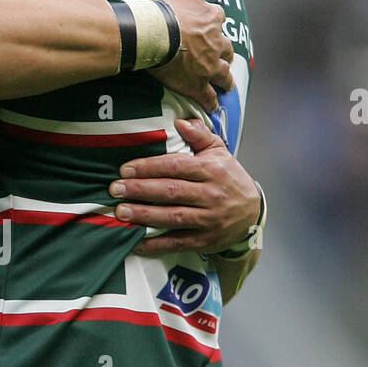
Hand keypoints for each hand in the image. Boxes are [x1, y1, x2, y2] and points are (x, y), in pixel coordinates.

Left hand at [110, 118, 260, 254]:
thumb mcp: (219, 152)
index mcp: (211, 170)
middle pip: (171, 191)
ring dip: (144, 216)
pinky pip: (176, 242)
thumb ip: (200, 135)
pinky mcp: (204, 240)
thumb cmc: (229, 179)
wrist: (252, 214)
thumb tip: (180, 122)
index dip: (149, 167)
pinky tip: (135, 242)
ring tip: (120, 212)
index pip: (176, 166)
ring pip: (172, 217)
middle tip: (115, 189)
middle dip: (141, 190)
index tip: (125, 169)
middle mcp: (211, 195)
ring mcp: (208, 220)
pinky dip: (155, 244)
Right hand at [139, 0, 232, 111]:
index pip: (217, 19)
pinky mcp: (198, 84)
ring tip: (225, 84)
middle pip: (226, 48)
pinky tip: (212, 108)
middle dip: (224, 53)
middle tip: (221, 59)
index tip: (209, 27)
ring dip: (224, 79)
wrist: (153, 32)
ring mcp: (209, 65)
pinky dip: (211, 102)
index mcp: (210, 17)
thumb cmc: (161, 5)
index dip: (213, 24)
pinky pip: (208, 97)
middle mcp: (216, 41)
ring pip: (223, 73)